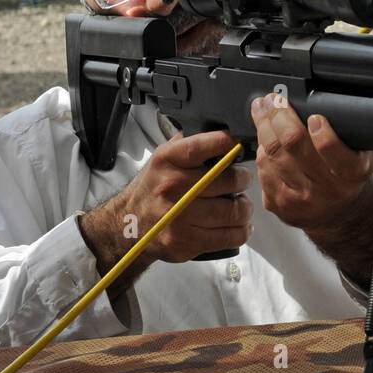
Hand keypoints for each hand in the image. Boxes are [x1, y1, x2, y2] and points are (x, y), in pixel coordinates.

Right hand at [79, 129, 253, 274]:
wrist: (128, 225)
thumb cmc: (153, 188)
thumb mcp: (164, 157)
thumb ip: (190, 142)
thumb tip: (224, 130)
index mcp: (167, 160)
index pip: (202, 146)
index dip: (227, 144)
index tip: (238, 145)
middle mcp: (172, 187)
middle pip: (229, 180)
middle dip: (243, 179)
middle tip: (242, 180)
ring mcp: (179, 217)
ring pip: (234, 211)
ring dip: (245, 208)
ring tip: (240, 205)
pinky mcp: (186, 242)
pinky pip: (230, 236)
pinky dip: (241, 231)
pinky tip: (238, 225)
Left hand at [251, 93, 372, 236]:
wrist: (340, 213)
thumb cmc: (348, 175)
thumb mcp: (363, 152)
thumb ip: (349, 131)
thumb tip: (322, 100)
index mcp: (352, 173)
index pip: (332, 150)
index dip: (321, 131)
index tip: (314, 116)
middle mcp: (326, 188)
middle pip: (293, 144)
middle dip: (279, 115)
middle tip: (274, 100)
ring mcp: (300, 199)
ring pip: (272, 155)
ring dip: (263, 127)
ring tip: (263, 111)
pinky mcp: (279, 204)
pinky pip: (262, 170)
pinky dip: (261, 150)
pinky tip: (265, 139)